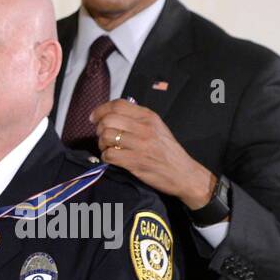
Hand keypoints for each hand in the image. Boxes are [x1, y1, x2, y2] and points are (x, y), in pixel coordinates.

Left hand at [90, 100, 215, 209]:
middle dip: (99, 128)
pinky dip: (106, 157)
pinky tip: (112, 158)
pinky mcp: (136, 162)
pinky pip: (110, 154)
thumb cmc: (168, 152)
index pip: (118, 105)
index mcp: (149, 117)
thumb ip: (138, 119)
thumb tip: (113, 114)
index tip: (94, 118)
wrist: (184, 174)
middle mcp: (144, 128)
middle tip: (102, 136)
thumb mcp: (157, 128)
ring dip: (102, 143)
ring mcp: (140, 145)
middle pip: (108, 120)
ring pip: (107, 136)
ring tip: (108, 148)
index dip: (101, 110)